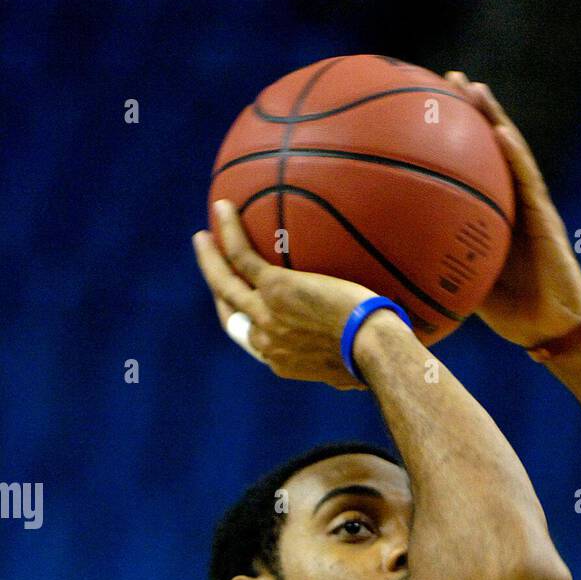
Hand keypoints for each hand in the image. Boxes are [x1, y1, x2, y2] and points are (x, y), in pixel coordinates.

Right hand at [192, 200, 377, 388]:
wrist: (372, 349)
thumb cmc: (376, 359)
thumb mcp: (354, 371)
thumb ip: (345, 363)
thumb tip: (360, 366)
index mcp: (282, 361)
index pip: (253, 342)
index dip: (244, 323)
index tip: (243, 309)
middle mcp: (266, 342)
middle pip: (229, 313)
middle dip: (218, 290)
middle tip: (213, 268)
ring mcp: (265, 314)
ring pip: (224, 283)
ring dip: (210, 259)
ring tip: (204, 236)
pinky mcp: (274, 288)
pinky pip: (241, 256)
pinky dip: (229, 231)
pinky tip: (223, 208)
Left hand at [444, 72, 580, 348]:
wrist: (550, 331)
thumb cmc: (512, 314)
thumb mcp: (464, 288)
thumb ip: (439, 272)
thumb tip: (389, 273)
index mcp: (492, 216)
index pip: (470, 168)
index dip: (450, 138)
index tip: (423, 108)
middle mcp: (512, 204)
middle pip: (489, 148)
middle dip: (470, 112)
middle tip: (445, 79)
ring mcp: (532, 208)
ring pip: (512, 153)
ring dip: (494, 118)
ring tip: (473, 87)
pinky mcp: (547, 221)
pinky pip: (530, 183)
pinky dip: (516, 156)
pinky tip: (501, 132)